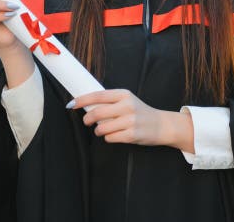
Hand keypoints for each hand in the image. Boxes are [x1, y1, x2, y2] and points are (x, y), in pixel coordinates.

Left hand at [69, 89, 193, 151]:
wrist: (162, 125)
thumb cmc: (141, 113)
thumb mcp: (128, 101)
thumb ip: (111, 102)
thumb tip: (87, 106)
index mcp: (124, 94)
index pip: (98, 95)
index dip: (82, 100)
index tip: (71, 104)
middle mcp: (128, 106)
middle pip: (97, 113)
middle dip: (87, 119)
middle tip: (87, 122)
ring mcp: (130, 121)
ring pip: (101, 128)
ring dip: (99, 130)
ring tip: (105, 129)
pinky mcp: (132, 134)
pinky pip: (110, 138)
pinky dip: (109, 138)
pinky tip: (117, 135)